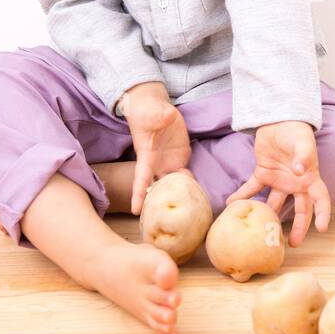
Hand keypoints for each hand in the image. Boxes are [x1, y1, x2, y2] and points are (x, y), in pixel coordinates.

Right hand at [119, 82, 191, 214]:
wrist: (157, 109)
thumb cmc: (147, 111)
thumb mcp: (150, 112)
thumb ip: (158, 116)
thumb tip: (166, 117)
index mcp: (146, 157)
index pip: (140, 179)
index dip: (138, 194)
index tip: (136, 211)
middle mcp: (157, 165)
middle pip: (156, 190)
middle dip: (158, 206)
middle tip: (163, 224)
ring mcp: (169, 164)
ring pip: (172, 186)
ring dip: (177, 199)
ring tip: (186, 217)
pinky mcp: (180, 159)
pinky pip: (186, 176)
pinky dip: (191, 187)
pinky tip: (199, 198)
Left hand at [226, 121, 327, 246]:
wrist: (279, 118)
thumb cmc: (296, 130)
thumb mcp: (302, 141)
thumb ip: (304, 155)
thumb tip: (300, 171)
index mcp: (310, 177)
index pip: (321, 199)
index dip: (323, 214)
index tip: (322, 229)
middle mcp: (296, 183)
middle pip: (300, 210)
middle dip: (298, 228)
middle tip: (292, 244)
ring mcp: (279, 180)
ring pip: (275, 204)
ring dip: (267, 217)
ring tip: (259, 232)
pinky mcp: (263, 173)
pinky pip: (252, 188)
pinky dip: (242, 196)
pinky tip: (230, 204)